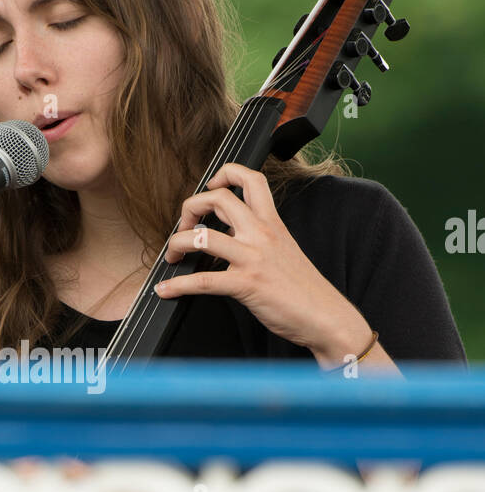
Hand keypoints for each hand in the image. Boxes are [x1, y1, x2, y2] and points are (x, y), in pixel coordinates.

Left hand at [154, 163, 373, 365]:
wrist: (326, 317)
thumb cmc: (305, 290)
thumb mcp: (284, 251)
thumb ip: (260, 239)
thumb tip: (231, 238)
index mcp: (272, 223)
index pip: (250, 179)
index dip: (225, 174)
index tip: (210, 187)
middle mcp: (261, 234)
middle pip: (219, 199)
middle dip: (191, 208)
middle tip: (183, 227)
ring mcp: (253, 258)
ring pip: (202, 236)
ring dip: (177, 243)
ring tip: (172, 255)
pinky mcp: (246, 285)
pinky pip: (202, 281)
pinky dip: (177, 285)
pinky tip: (165, 289)